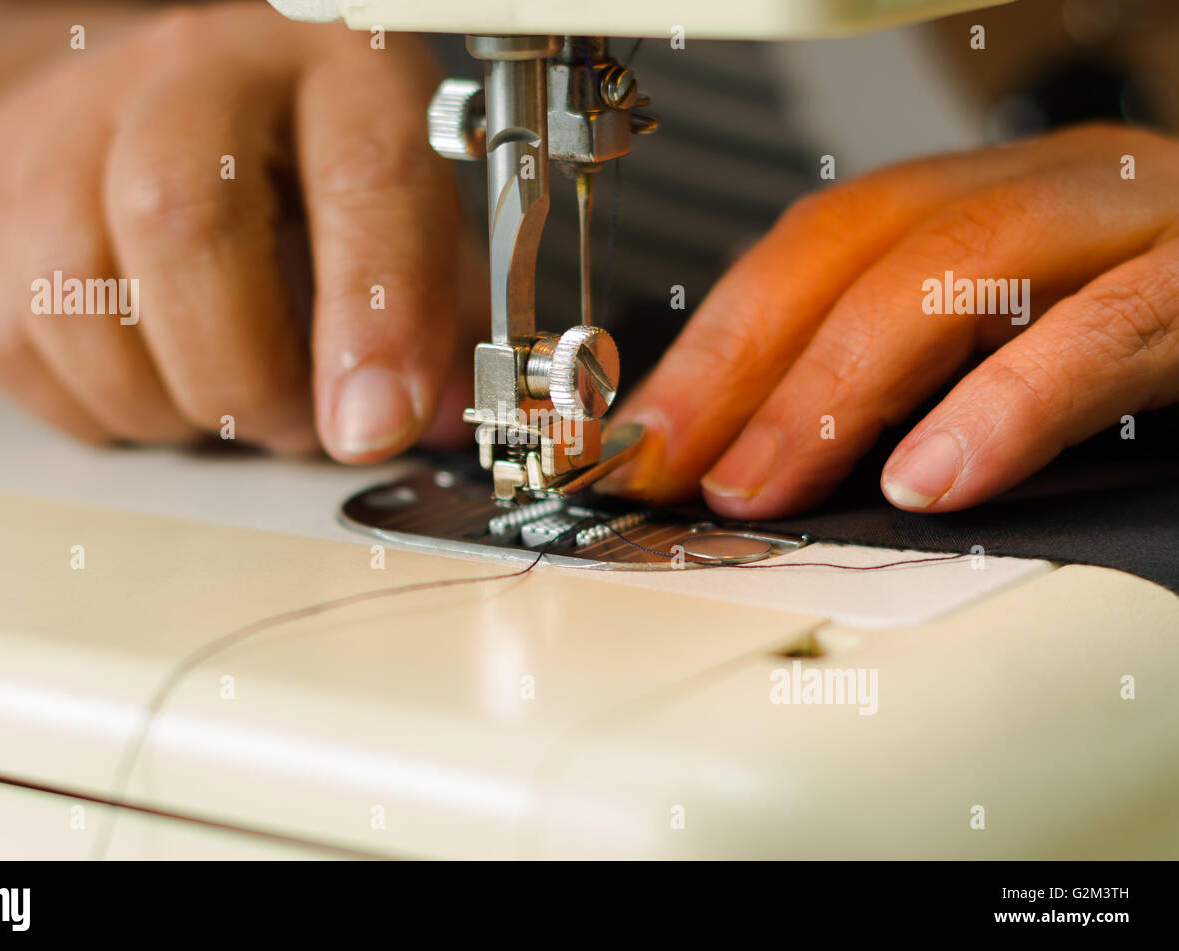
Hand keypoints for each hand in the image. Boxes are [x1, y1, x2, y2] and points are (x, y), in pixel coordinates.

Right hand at [0, 2, 480, 459]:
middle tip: (294, 426)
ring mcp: (71, 123)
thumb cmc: (299, 176)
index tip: (373, 426)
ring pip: (79, 299)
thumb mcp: (402, 220)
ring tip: (226, 401)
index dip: (375, 315)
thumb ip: (434, 319)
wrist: (141, 110)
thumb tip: (438, 425)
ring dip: (169, 403)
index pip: (365, 176)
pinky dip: (100, 403)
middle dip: (248, 378)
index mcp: (336, 71)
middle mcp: (197, 74)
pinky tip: (154, 380)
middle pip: (185, 227)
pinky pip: (19, 344)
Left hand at [604, 123, 1178, 514]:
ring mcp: (1145, 225)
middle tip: (670, 468)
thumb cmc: (1144, 335)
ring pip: (969, 267)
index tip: (633, 441)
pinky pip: (1117, 332)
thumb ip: (892, 394)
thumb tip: (749, 470)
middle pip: (862, 244)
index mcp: (984, 206)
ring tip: (763, 484)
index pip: (810, 251)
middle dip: (746, 365)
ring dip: (842, 384)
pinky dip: (1018, 402)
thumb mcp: (995, 352)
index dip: (711, 346)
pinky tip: (939, 475)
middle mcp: (1055, 191)